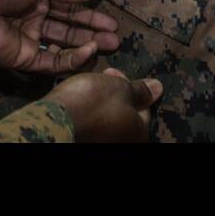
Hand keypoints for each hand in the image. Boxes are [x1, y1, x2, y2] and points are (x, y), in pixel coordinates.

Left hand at [0, 0, 120, 72]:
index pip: (69, 6)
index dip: (90, 13)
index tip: (111, 19)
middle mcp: (36, 18)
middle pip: (70, 27)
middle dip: (93, 32)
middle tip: (116, 37)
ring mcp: (30, 39)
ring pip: (64, 45)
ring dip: (87, 46)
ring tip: (109, 45)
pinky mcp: (24, 58)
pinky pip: (52, 60)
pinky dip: (71, 58)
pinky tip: (88, 51)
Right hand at [46, 69, 161, 141]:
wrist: (55, 117)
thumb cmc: (94, 102)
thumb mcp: (121, 88)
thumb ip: (141, 90)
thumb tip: (159, 88)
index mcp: (138, 133)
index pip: (144, 108)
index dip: (132, 86)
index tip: (115, 73)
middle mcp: (122, 142)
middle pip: (127, 113)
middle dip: (118, 91)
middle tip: (104, 77)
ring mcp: (102, 142)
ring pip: (110, 117)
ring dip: (105, 99)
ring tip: (91, 85)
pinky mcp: (85, 140)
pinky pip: (95, 123)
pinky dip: (92, 110)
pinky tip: (82, 99)